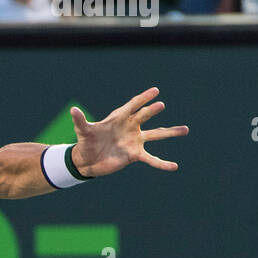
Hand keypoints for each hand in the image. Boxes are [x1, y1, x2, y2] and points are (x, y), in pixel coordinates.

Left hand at [69, 88, 188, 177]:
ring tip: (185, 130)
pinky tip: (174, 167)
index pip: (133, 105)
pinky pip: (151, 159)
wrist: (88, 161)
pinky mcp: (135, 155)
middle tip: (160, 105)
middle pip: (144, 116)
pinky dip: (162, 163)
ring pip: (156, 134)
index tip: (155, 91)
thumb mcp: (83, 131)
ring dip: (170, 132)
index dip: (143, 98)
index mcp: (119, 117)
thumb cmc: (86, 143)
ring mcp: (135, 140)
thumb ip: (80, 121)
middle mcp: (131, 127)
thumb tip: (72, 111)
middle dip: (151, 111)